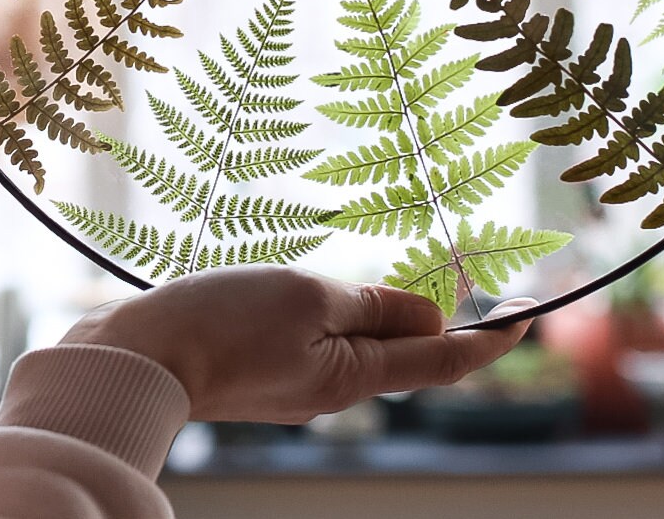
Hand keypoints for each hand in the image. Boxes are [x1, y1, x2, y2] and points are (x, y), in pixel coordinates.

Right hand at [60, 267, 537, 423]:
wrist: (132, 360)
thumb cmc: (219, 324)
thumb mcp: (308, 298)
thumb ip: (373, 304)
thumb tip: (430, 314)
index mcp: (353, 374)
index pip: (443, 356)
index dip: (491, 335)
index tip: (530, 313)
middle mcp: (332, 386)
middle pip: (405, 352)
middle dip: (442, 320)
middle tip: (477, 281)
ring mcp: (294, 381)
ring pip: (360, 343)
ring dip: (386, 313)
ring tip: (405, 277)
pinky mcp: (260, 368)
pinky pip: (319, 340)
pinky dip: (340, 315)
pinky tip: (326, 292)